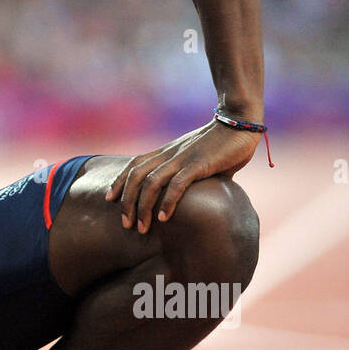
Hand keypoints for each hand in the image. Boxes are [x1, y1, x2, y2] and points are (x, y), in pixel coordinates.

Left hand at [105, 119, 259, 233]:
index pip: (134, 165)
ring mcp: (182, 159)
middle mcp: (169, 154)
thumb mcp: (198, 159)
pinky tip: (163, 218)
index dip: (119, 181)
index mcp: (166, 152)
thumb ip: (193, 176)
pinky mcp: (198, 164)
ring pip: (151, 183)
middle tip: (125, 224)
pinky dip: (167, 202)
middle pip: (136, 177)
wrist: (238, 122)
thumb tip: (200, 196)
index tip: (109, 199)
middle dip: (126, 202)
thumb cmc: (221, 144)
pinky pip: (177, 184)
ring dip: (143, 207)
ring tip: (141, 228)